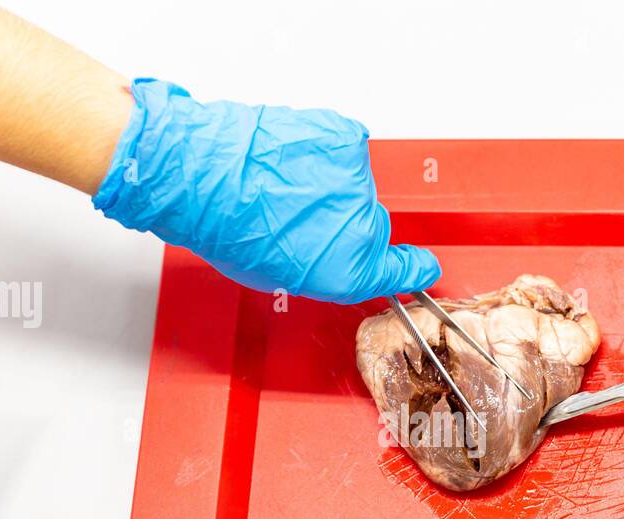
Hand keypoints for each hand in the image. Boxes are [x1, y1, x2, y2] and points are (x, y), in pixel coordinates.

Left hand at [93, 79, 439, 304]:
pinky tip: (290, 161)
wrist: (203, 176)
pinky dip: (322, 153)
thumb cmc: (226, 227)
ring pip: (355, 185)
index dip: (412, 266)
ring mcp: (358, 181)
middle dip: (342, 221)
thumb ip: (319, 266)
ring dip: (327, 184)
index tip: (420, 264)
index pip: (406, 270)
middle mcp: (361, 228)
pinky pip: (344, 151)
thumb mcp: (276, 272)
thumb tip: (329, 253)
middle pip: (372, 225)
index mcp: (347, 271)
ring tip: (283, 186)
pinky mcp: (347, 141)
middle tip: (298, 216)